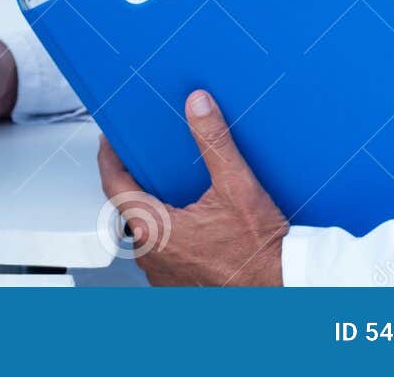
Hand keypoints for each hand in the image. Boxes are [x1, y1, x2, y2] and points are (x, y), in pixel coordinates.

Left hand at [97, 89, 287, 285]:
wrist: (283, 286)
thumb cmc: (260, 252)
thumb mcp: (236, 186)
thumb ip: (214, 141)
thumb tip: (198, 106)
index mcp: (156, 231)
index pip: (114, 186)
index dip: (109, 158)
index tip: (110, 142)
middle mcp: (152, 257)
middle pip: (129, 209)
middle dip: (135, 182)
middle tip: (142, 159)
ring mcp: (163, 275)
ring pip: (146, 233)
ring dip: (153, 210)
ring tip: (167, 187)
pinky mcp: (178, 284)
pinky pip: (162, 253)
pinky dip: (168, 233)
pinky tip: (188, 222)